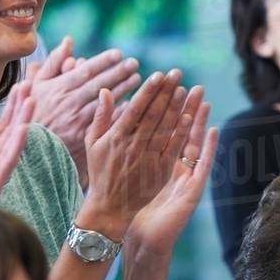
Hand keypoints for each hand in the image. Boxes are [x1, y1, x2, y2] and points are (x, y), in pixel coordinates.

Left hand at [0, 83, 33, 202]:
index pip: (3, 123)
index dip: (13, 105)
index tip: (21, 85)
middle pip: (12, 130)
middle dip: (22, 109)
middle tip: (30, 86)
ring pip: (14, 144)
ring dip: (24, 123)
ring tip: (31, 102)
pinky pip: (7, 165)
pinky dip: (15, 148)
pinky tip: (22, 130)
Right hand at [26, 36, 140, 188]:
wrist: (30, 147)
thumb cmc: (34, 112)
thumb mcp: (37, 85)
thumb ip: (53, 63)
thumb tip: (69, 41)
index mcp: (59, 88)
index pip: (85, 71)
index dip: (103, 61)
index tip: (119, 54)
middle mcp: (70, 103)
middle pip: (99, 84)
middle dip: (118, 72)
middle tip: (134, 63)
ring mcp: (77, 120)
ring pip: (105, 102)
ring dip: (122, 90)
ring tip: (138, 79)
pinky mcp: (83, 136)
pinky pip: (105, 123)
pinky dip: (119, 113)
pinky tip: (133, 105)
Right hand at [77, 69, 192, 237]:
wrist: (109, 206)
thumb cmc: (99, 171)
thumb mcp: (91, 143)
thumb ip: (100, 117)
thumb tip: (106, 91)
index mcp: (116, 137)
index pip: (135, 108)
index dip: (148, 91)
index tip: (158, 75)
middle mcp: (133, 146)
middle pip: (153, 114)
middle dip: (166, 92)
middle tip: (177, 73)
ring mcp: (147, 159)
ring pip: (165, 129)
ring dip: (176, 108)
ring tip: (185, 89)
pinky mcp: (159, 171)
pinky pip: (172, 149)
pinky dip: (180, 133)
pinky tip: (189, 118)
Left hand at [125, 91, 216, 258]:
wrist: (128, 229)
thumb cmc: (124, 201)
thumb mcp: (120, 165)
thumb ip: (120, 141)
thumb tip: (115, 115)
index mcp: (156, 157)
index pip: (163, 126)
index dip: (166, 105)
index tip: (168, 84)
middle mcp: (172, 164)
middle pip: (181, 130)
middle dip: (187, 107)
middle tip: (192, 84)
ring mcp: (183, 175)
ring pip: (193, 143)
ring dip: (200, 121)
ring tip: (204, 99)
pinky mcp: (191, 189)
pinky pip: (202, 165)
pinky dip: (209, 148)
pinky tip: (213, 130)